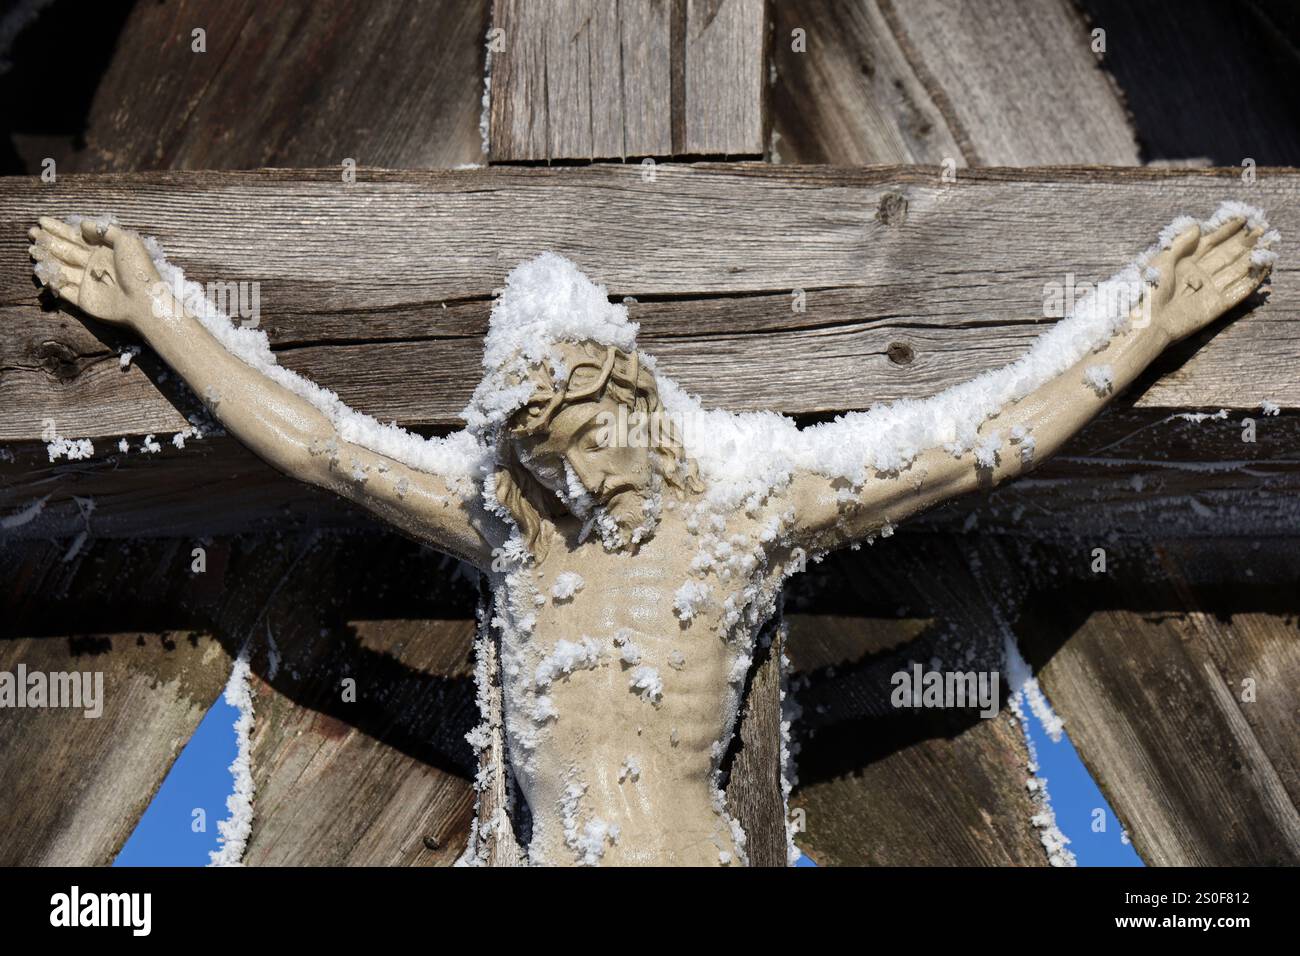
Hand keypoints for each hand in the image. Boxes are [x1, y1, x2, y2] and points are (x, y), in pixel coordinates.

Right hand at [28, 217, 159, 327]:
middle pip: (66, 251)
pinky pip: (64, 290)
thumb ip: (105, 230)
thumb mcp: (127, 242)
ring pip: (62, 268)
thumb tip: (82, 225)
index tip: (42, 221)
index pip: (77, 237)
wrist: (144, 302)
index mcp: (105, 251)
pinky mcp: (83, 300)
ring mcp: (88, 283)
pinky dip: (52, 281)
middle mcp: (94, 266)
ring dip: (47, 258)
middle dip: (48, 241)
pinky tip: (40, 270)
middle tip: (31, 232)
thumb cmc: (138, 270)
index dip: (59, 229)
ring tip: (32, 248)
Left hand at [1145, 217, 1271, 343]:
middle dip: (1244, 242)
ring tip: (1267, 243)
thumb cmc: (1148, 292)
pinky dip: (1253, 280)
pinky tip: (1264, 268)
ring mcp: (1210, 290)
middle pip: (1226, 254)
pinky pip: (1239, 291)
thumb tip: (1198, 226)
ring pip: (1236, 270)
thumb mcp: (1160, 262)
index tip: (1243, 218)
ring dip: (1251, 257)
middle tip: (1261, 229)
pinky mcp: (1218, 306)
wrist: (1149, 323)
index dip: (1226, 231)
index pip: (1210, 242)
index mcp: (1185, 262)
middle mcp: (1200, 274)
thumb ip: (1179, 244)